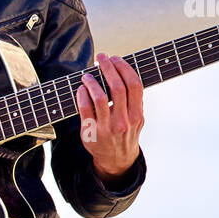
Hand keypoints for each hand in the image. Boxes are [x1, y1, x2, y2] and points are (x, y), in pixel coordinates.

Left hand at [76, 52, 143, 182]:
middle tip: (101, 57)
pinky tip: (81, 88)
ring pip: (100, 97)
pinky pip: (85, 108)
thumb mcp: (136, 119)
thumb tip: (124, 72)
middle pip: (117, 87)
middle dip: (109, 68)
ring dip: (92, 81)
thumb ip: (133, 100)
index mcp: (137, 115)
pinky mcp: (91, 131)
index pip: (134, 85)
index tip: (116, 58)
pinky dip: (82, 94)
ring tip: (87, 75)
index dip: (124, 68)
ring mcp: (107, 127)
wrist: (116, 160)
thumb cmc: (125, 133)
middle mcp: (123, 121)